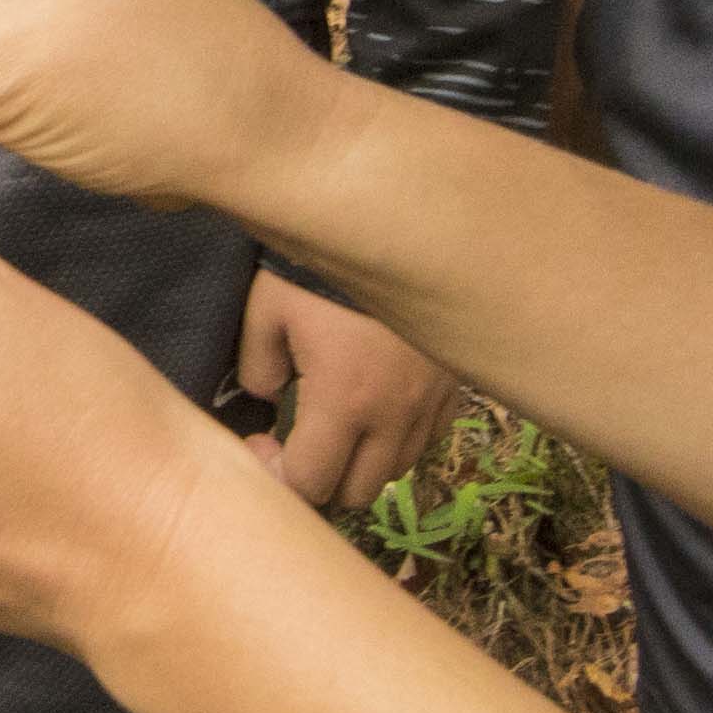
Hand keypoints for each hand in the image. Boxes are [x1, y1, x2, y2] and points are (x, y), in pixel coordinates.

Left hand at [238, 270, 450, 511]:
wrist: (397, 220)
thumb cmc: (319, 263)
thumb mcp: (267, 309)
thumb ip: (258, 366)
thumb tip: (270, 397)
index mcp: (345, 401)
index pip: (310, 482)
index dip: (275, 474)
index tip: (261, 439)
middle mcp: (395, 414)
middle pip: (357, 492)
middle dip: (320, 477)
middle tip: (296, 441)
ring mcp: (431, 401)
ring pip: (397, 470)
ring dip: (361, 462)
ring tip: (337, 426)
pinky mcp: (453, 383)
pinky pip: (430, 437)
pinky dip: (399, 438)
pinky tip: (377, 406)